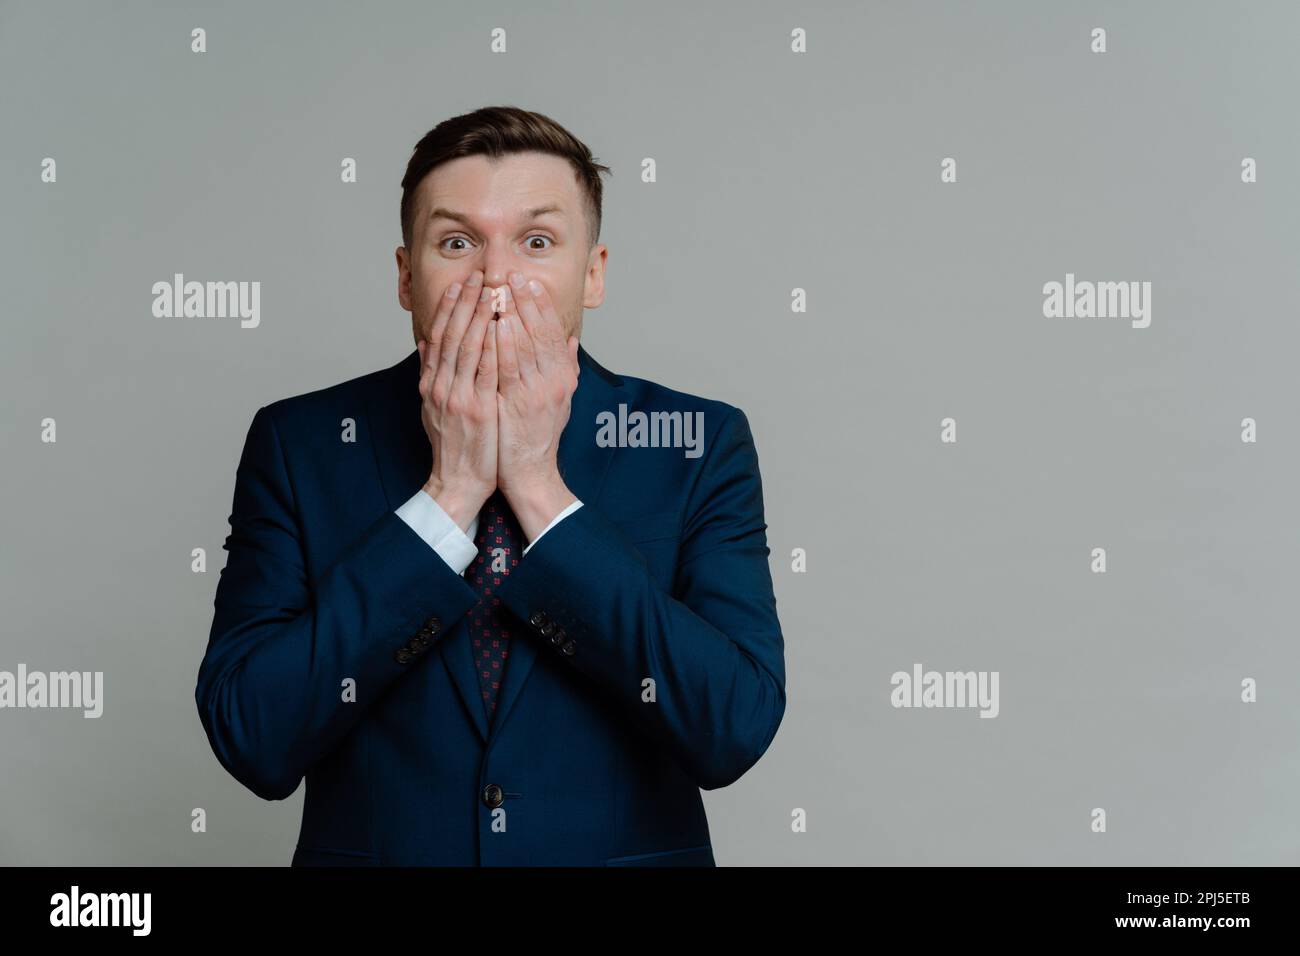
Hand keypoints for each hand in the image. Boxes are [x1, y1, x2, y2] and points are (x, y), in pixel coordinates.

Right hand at [417, 268, 498, 531]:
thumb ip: (432, 374)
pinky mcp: (477, 409)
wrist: (457, 481)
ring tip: (492, 292)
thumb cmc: (452, 446)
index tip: (460, 285)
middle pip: (453, 335)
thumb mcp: (433, 408)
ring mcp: (458, 397)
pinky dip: (494, 346)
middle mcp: (441, 386)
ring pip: (469, 348)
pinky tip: (502, 327)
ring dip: (481, 317)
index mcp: (432, 384)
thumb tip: (427, 344)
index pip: (439, 336)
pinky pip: (487, 371)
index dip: (449, 308)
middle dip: (466, 303)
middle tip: (479, 276)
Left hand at [494, 271, 579, 541]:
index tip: (529, 282)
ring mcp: (535, 393)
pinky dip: (502, 343)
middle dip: (525, 302)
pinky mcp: (515, 405)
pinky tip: (494, 323)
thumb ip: (564, 369)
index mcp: (562, 378)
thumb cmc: (538, 437)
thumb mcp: (560, 401)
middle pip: (540, 333)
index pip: (553, 332)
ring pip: (524, 345)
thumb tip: (570, 342)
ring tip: (501, 290)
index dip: (541, 306)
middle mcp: (553, 383)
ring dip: (512, 314)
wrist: (529, 474)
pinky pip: (507, 368)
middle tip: (513, 276)